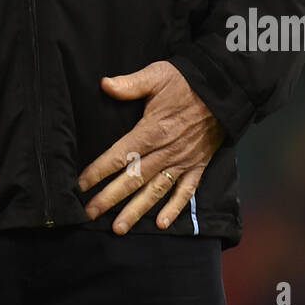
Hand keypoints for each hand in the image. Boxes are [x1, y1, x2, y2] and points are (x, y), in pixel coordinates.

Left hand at [76, 61, 224, 234]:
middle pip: (133, 179)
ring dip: (136, 211)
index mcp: (151, 130)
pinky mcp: (198, 166)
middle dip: (110, 198)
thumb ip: (130, 84)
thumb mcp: (156, 76)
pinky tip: (161, 224)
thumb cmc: (186, 81)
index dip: (99, 171)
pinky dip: (174, 209)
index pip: (120, 156)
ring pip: (155, 191)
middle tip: (90, 214)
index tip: (81, 184)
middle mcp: (165, 151)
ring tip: (118, 228)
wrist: (223, 90)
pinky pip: (185, 192)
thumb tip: (104, 84)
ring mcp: (182, 161)